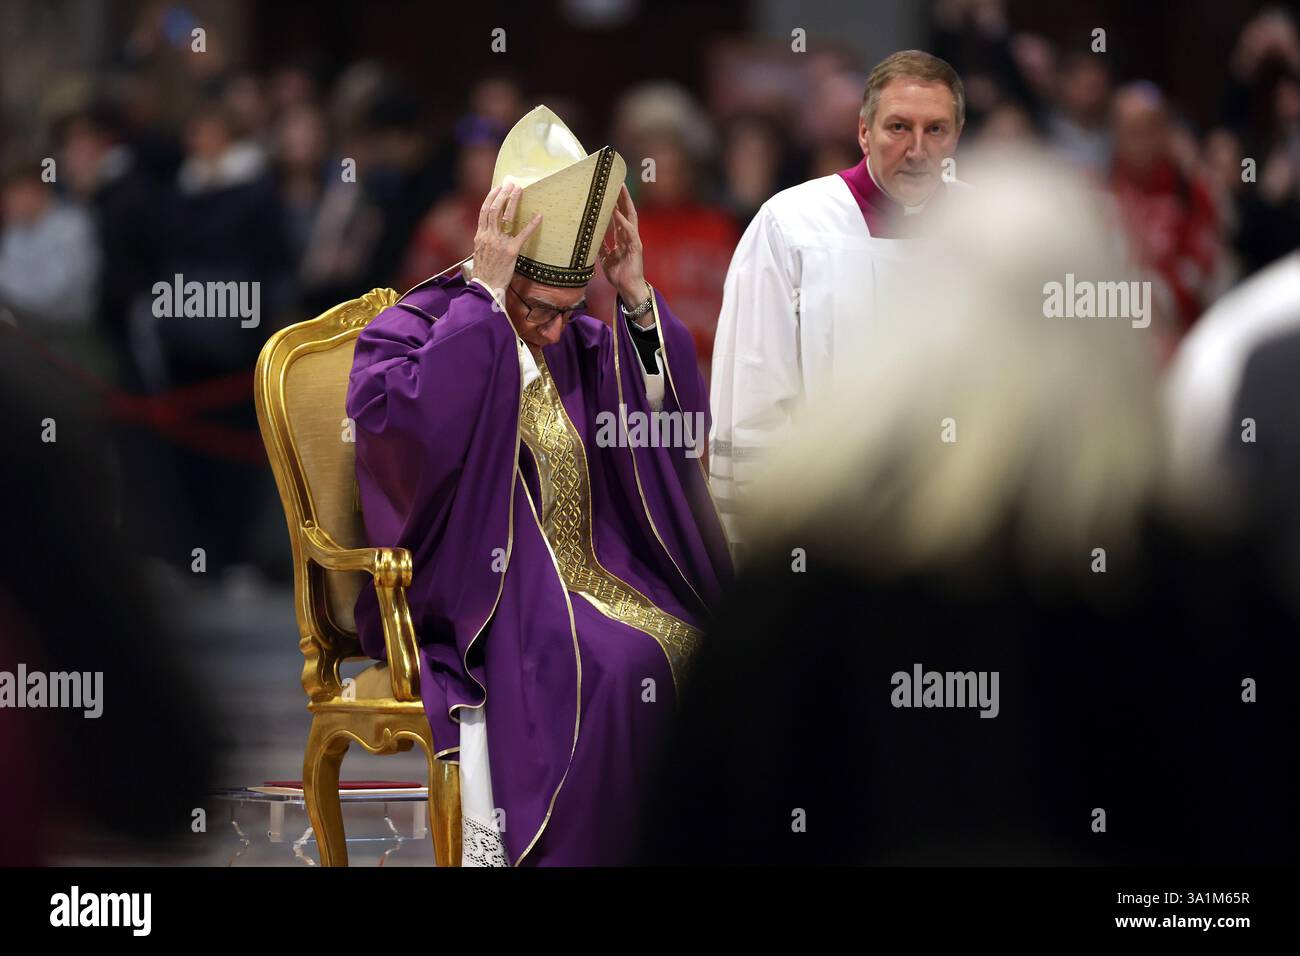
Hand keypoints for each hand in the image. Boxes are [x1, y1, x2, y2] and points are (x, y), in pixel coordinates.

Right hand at [473, 182, 541, 299]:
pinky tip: (539, 216)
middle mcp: (488, 236)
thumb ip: (484, 241)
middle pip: (494, 209)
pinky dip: (532, 225)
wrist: (485, 288)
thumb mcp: (479, 254)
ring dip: (513, 201)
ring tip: (519, 190)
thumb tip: (488, 233)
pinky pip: (523, 234)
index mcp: (480, 236)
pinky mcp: (511, 251)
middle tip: (511, 184)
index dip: (491, 197)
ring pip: (505, 216)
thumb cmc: (484, 274)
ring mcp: (499, 243)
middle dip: (503, 194)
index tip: (497, 188)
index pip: (484, 211)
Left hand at [599, 183, 649, 305]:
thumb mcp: (605, 257)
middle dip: (622, 196)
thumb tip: (591, 237)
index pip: (620, 216)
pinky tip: (618, 212)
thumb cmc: (618, 274)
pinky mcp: (636, 248)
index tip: (610, 189)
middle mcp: (630, 236)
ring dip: (625, 203)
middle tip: (617, 180)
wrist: (627, 288)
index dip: (616, 203)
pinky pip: (630, 232)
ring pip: (630, 217)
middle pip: (626, 211)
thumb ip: (600, 246)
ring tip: (620, 188)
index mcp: (623, 238)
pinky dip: (623, 222)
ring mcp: (634, 241)